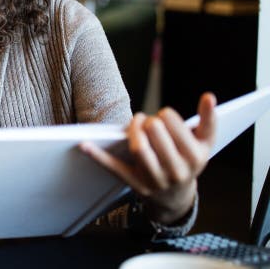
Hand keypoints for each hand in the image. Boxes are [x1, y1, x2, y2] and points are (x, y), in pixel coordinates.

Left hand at [81, 93, 216, 223]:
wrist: (177, 198)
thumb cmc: (188, 160)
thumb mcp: (205, 144)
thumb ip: (208, 120)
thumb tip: (209, 96)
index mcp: (195, 157)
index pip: (174, 125)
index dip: (165, 115)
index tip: (163, 116)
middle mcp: (177, 170)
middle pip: (155, 134)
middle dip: (149, 121)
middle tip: (148, 121)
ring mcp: (156, 179)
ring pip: (139, 149)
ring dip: (133, 130)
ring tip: (135, 123)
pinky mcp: (136, 185)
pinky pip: (115, 168)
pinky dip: (98, 157)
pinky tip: (84, 145)